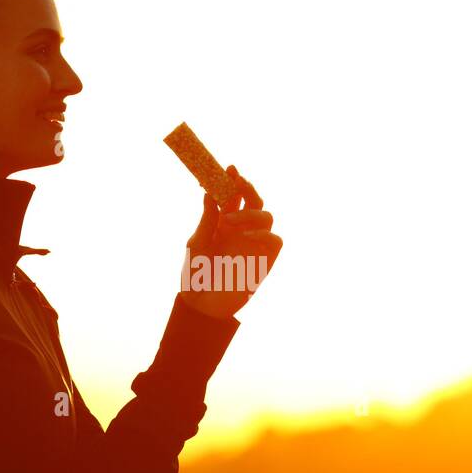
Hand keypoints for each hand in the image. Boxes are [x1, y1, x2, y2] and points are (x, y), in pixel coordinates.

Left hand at [178, 165, 282, 319]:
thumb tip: (208, 194)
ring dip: (250, 213)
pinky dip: (264, 234)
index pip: (232, 196)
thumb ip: (207, 220)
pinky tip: (246, 236)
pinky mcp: (265, 260)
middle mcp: (241, 230)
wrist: (203, 304)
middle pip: (253, 200)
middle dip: (247, 188)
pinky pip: (275, 240)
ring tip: (229, 222)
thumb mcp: (197, 243)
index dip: (232, 181)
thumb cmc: (196, 274)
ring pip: (266, 216)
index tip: (228, 168)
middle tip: (237, 181)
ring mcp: (255, 244)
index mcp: (223, 223)